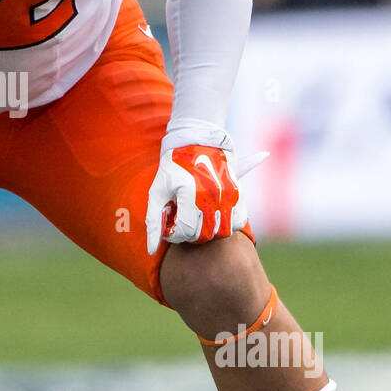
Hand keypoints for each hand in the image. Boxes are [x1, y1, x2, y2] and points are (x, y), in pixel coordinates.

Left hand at [145, 141, 247, 255]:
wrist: (198, 140)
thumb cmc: (173, 167)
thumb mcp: (157, 191)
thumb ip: (153, 221)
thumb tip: (150, 251)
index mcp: (191, 191)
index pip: (186, 230)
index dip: (174, 235)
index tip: (168, 226)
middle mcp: (214, 194)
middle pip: (204, 235)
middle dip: (189, 234)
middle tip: (181, 220)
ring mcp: (230, 194)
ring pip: (223, 232)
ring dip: (209, 232)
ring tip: (196, 218)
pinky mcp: (240, 194)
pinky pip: (239, 223)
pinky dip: (227, 225)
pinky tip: (212, 215)